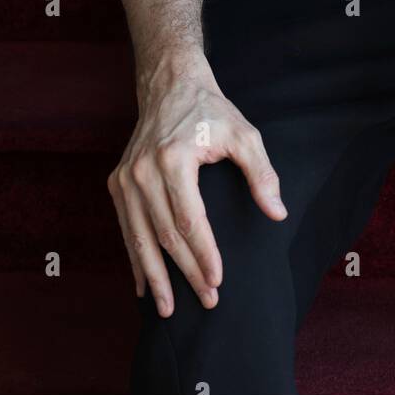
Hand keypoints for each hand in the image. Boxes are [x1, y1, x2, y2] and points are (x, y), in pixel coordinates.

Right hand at [107, 47, 286, 317]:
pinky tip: (144, 285)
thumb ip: (262, 173)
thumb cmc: (210, 110)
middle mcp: (142, 171)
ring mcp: (125, 178)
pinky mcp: (117, 182)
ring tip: (169, 310)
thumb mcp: (244, 133)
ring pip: (140, 239)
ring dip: (156, 277)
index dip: (204, 255)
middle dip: (186, 273)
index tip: (218, 281)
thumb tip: (277, 213)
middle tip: (207, 301)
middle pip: (166, 235)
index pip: (190, 220)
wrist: (169, 84)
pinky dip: (136, 258)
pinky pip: (126, 228)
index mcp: (173, 159)